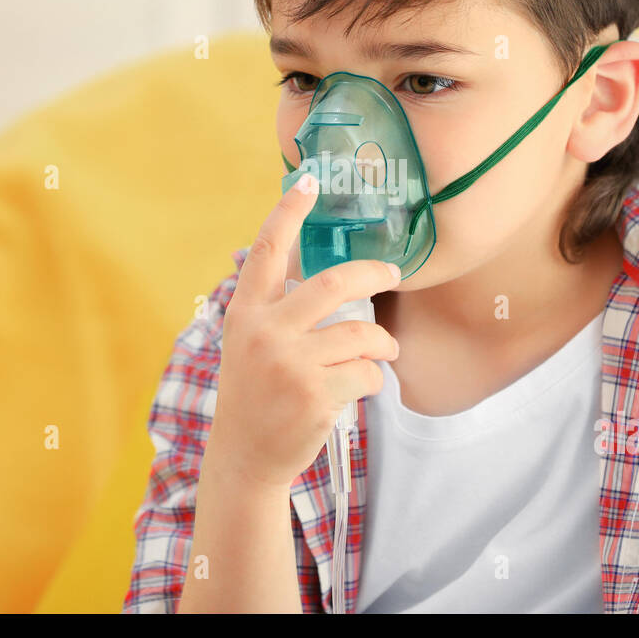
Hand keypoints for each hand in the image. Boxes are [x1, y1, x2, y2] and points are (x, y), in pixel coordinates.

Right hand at [207, 172, 400, 490]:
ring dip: (382, 343)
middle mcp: (263, 332)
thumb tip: (320, 274)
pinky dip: (375, 378)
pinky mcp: (315, 394)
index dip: (289, 212)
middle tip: (393, 274)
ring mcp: (288, 363)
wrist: (246, 458)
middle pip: (333, 283)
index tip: (310, 179)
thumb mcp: (249, 345)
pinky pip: (367, 372)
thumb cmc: (255, 395)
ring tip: (385, 351)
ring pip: (360, 333)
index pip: (267, 251)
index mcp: (245, 313)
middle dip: (373, 274)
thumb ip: (275, 310)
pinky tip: (363, 386)